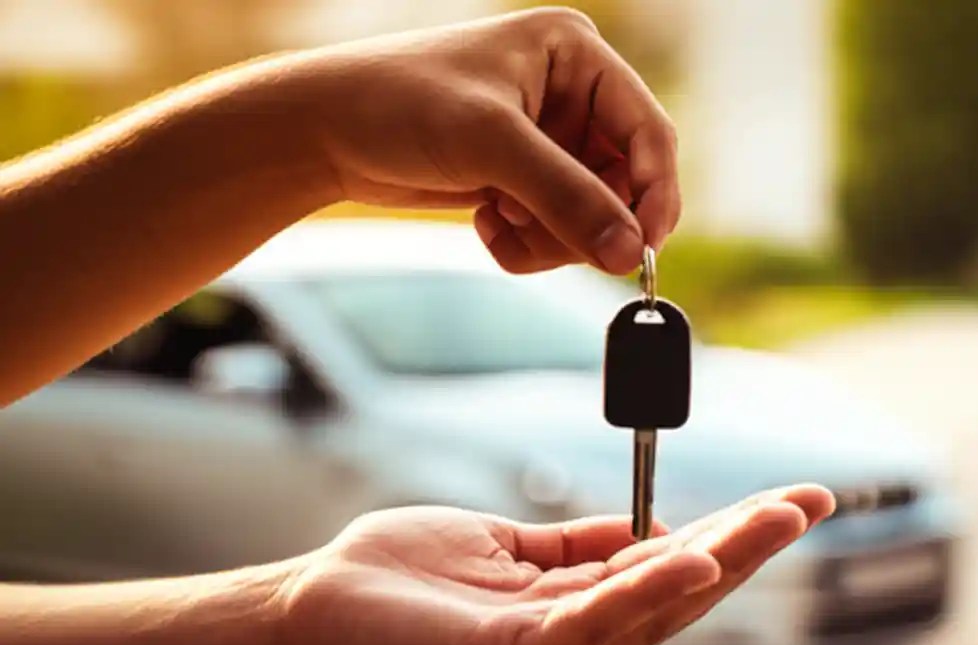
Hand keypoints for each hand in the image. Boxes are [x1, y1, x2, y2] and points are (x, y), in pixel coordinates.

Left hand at [278, 484, 834, 644]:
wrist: (319, 603)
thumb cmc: (405, 574)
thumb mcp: (509, 544)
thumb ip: (577, 544)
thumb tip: (643, 525)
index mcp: (577, 616)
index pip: (669, 571)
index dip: (733, 535)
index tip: (787, 499)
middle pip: (681, 591)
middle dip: (750, 546)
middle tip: (810, 500)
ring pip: (654, 606)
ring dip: (722, 559)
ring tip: (776, 518)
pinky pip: (596, 622)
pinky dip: (649, 588)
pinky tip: (692, 554)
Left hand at [294, 8, 678, 273]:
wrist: (320, 131)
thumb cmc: (396, 104)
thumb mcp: (490, 144)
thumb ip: (566, 198)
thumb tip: (629, 253)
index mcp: (575, 54)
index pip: (648, 131)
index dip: (654, 192)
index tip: (645, 248)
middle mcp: (569, 93)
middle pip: (624, 183)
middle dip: (589, 220)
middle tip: (552, 241)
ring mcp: (546, 139)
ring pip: (592, 215)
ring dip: (552, 235)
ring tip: (500, 222)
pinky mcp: (522, 176)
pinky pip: (557, 228)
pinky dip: (529, 242)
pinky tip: (487, 223)